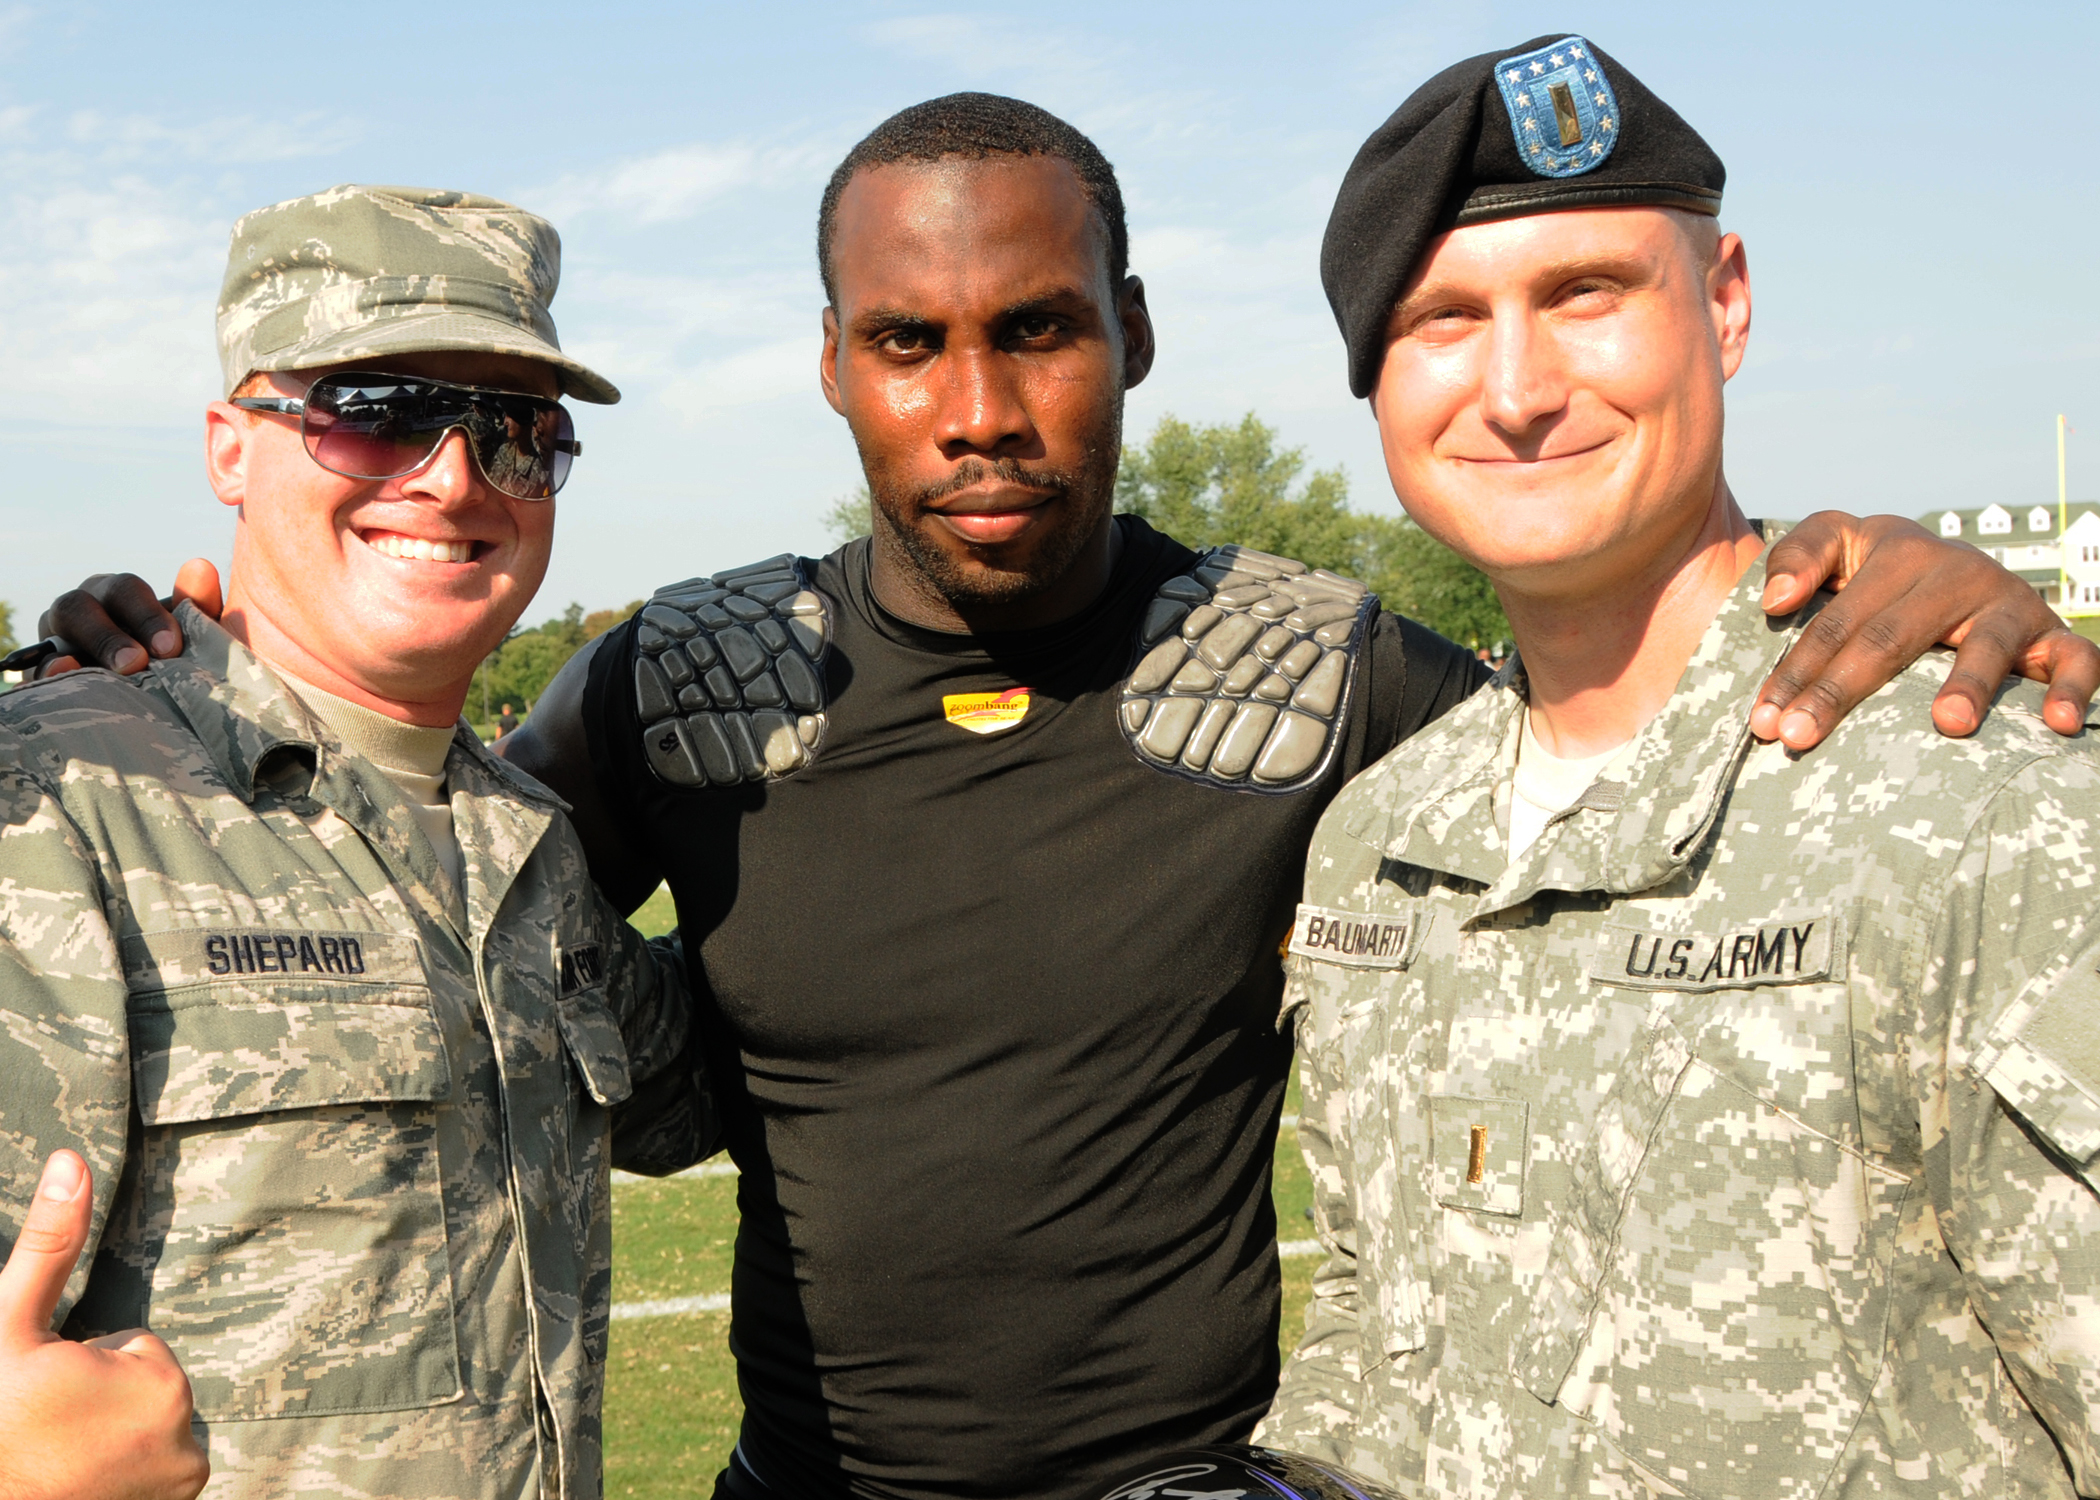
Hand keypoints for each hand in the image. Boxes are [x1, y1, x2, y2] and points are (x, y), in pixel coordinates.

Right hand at [0, 1151, 207, 1499]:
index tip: (46, 1395)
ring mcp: (181, 1480)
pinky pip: (159, 1466)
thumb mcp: (8, 1329)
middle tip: (51, 1429)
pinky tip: (83, 1479)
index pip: (133, 1346)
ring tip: (63, 1456)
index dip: (84, 1364)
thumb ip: (49, 1247)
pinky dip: (130, 1471)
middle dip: (103, 1398)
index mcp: (159, 1381)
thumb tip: (71, 1161)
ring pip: (150, 1426)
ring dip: (114, 1434)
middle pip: (146, 1387)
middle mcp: (188, 1434)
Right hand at [20, 559, 223, 677]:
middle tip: (137, 663)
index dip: (146, 615)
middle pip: (80, 605)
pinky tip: (67, 675)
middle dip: (109, 635)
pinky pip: (40, 667)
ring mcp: (57, 637)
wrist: (162, 703)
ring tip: (111, 673)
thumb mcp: (195, 639)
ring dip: (84, 649)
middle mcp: (84, 608)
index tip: (170, 647)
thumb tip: (200, 566)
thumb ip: (200, 609)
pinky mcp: (45, 670)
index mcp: (120, 596)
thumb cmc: (180, 663)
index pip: (125, 590)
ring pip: (57, 628)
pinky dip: (51, 670)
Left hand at [1754, 512, 2099, 747]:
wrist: (1958, 568)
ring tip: (1949, 724)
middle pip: (1890, 638)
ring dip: (1970, 685)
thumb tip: (1776, 601)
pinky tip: (2059, 722)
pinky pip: (2076, 658)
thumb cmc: (1881, 573)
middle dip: (1840, 692)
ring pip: (1985, 645)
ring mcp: (2006, 601)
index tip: (1763, 720)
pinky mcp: (2050, 631)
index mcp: (1896, 551)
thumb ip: (1800, 556)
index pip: (1835, 620)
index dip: (1796, 669)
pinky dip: (2073, 688)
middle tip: (1801, 738)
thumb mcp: (1840, 546)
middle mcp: (1955, 570)